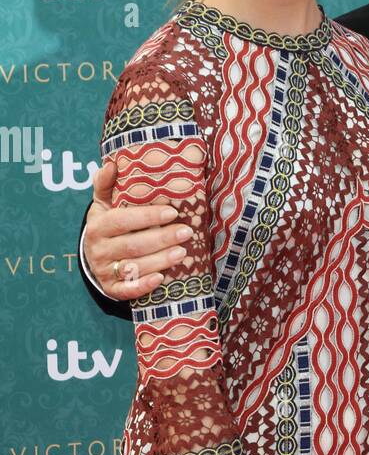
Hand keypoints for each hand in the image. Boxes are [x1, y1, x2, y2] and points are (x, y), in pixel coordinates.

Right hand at [84, 158, 193, 298]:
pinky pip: (126, 290)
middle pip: (132, 245)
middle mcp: (97, 249)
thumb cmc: (107, 224)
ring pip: (133, 267)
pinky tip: (162, 279)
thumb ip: (106, 184)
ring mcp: (104, 271)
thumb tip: (112, 163)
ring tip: (183, 252)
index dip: (147, 216)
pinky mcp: (111, 288)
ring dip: (159, 260)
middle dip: (161, 239)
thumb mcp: (103, 203)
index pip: (122, 220)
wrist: (95, 255)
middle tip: (186, 232)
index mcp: (97, 225)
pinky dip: (143, 285)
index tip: (171, 212)